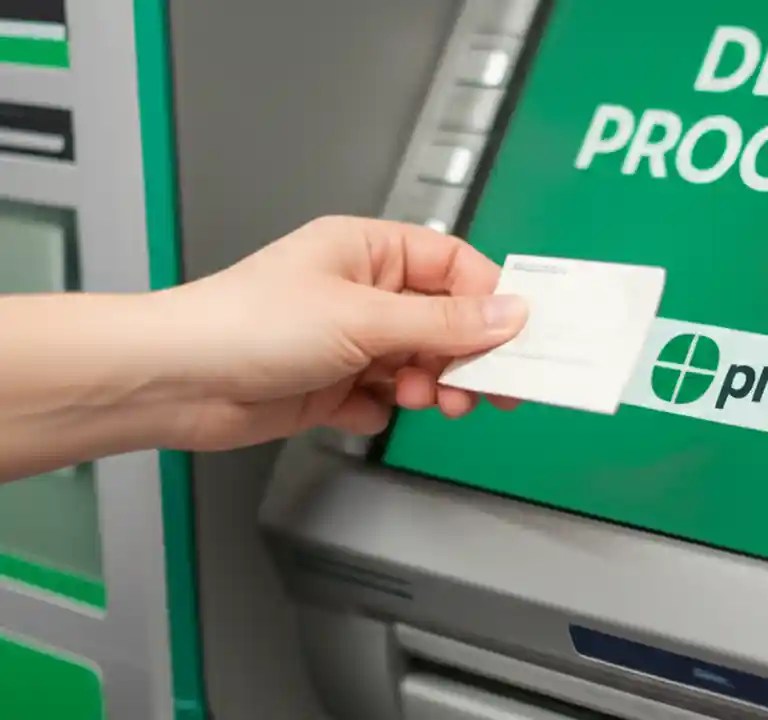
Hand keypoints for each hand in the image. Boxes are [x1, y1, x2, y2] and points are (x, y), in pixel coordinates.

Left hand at [156, 216, 526, 450]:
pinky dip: (384, 408)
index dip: (488, 300)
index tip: (514, 338)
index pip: (453, 266)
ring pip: (420, 361)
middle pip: (444, 320)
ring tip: (425, 398)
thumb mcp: (364, 318)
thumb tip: (511, 313)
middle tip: (484, 388)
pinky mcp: (333, 384)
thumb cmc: (250, 324)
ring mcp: (348, 340)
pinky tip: (362, 409)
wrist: (177, 383)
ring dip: (430, 384)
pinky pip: (385, 397)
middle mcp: (362, 292)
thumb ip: (445, 321)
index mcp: (369, 251)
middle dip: (464, 355)